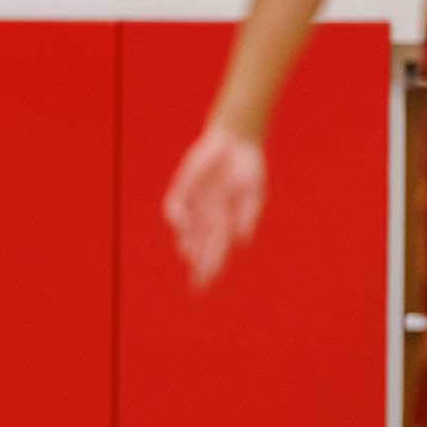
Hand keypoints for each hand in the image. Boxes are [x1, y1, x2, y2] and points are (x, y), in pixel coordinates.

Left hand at [162, 127, 265, 288]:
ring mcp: (193, 203)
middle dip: (199, 265)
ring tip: (190, 257)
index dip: (210, 268)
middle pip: (201, 246)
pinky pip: (175, 205)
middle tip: (197, 285)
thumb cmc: (247, 167)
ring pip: (186, 230)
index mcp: (225, 220)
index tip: (205, 286)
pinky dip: (177, 216)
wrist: (235, 140)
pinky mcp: (183, 187)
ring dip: (187, 243)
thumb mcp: (252, 192)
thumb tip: (242, 240)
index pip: (216, 250)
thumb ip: (247, 215)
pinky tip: (182, 226)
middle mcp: (206, 216)